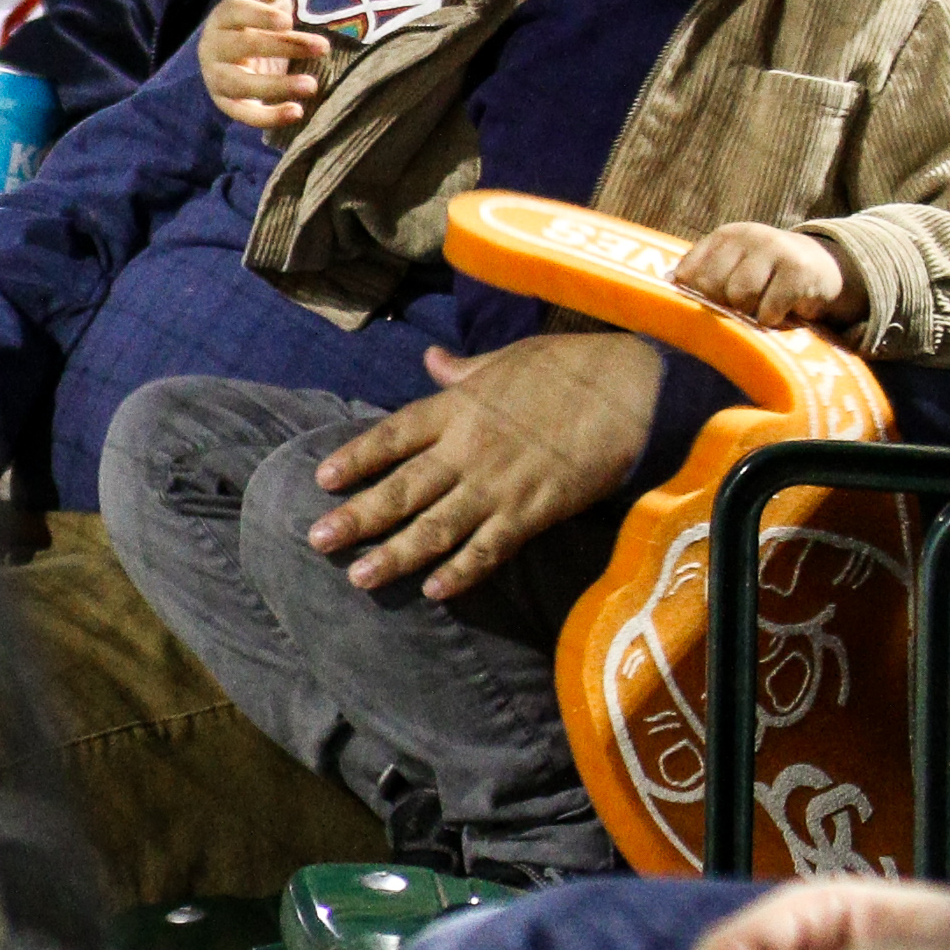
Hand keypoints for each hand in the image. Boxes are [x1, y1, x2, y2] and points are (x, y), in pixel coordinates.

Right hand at [199, 0, 333, 130]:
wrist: (246, 54)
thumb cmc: (260, 19)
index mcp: (222, 18)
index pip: (236, 13)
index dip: (259, 16)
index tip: (288, 19)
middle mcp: (213, 48)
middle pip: (243, 48)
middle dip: (283, 47)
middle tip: (323, 46)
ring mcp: (218, 79)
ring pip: (240, 85)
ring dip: (276, 86)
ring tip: (312, 86)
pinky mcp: (228, 105)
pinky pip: (244, 115)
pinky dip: (268, 117)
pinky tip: (298, 113)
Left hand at [303, 332, 657, 594]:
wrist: (631, 392)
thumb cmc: (572, 367)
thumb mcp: (508, 357)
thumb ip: (464, 369)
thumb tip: (431, 359)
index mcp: (458, 406)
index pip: (393, 435)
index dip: (357, 457)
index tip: (322, 480)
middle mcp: (468, 449)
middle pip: (402, 488)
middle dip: (358, 517)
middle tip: (317, 541)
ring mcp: (498, 485)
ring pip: (435, 527)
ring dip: (395, 555)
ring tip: (359, 577)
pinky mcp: (533, 513)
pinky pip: (489, 549)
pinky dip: (461, 572)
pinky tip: (433, 591)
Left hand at [673, 221, 859, 331]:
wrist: (824, 267)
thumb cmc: (768, 274)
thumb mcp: (735, 265)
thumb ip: (704, 273)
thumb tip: (666, 282)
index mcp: (725, 236)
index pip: (689, 272)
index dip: (696, 297)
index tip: (710, 306)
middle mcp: (748, 236)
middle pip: (712, 286)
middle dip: (726, 305)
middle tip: (746, 307)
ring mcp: (774, 250)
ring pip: (740, 297)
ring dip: (752, 313)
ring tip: (765, 307)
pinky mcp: (798, 271)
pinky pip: (769, 309)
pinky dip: (774, 319)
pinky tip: (786, 310)